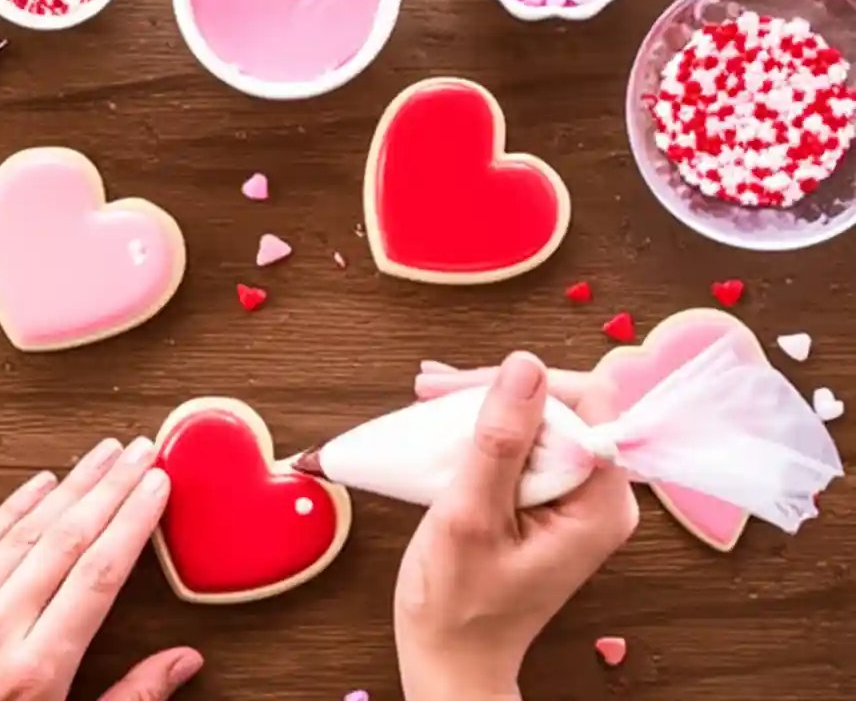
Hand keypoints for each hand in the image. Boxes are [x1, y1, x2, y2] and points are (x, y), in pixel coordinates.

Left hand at [0, 437, 202, 700]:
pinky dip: (9, 510)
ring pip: (23, 533)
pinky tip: (38, 483)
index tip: (158, 484)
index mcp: (39, 670)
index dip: (134, 521)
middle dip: (110, 488)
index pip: (100, 574)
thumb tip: (185, 661)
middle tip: (141, 451)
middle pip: (67, 541)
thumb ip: (129, 700)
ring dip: (69, 486)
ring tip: (103, 453)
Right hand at [395, 353, 637, 699]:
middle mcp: (599, 497)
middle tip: (430, 391)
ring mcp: (575, 500)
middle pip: (562, 407)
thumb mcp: (469, 518)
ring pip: (538, 423)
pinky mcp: (549, 503)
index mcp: (599, 505)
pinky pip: (526, 448)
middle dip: (494, 394)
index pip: (587, 402)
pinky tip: (442, 424)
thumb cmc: (458, 609)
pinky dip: (483, 433)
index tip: (461, 388)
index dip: (524, 385)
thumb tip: (523, 368)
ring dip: (482, 409)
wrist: (452, 660)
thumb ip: (500, 443)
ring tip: (428, 400)